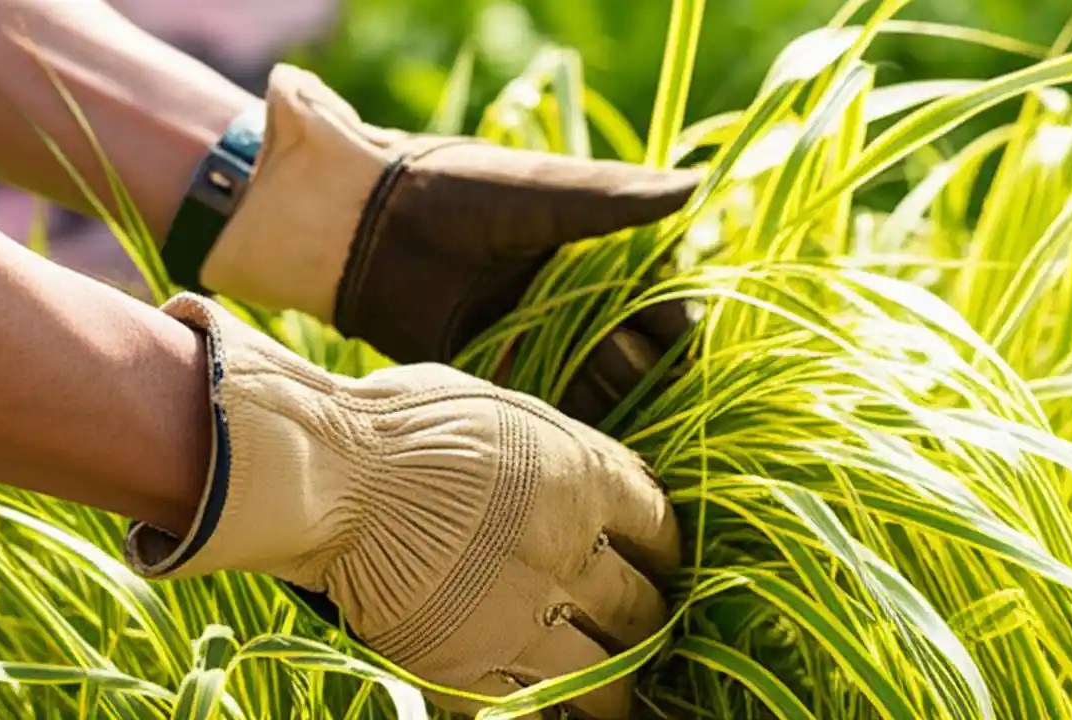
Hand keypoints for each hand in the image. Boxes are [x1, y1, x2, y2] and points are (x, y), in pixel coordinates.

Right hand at [128, 294, 681, 718]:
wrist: (330, 476)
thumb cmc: (400, 424)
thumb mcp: (496, 409)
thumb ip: (547, 448)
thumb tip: (568, 462)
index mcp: (585, 480)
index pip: (660, 527)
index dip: (663, 549)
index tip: (656, 559)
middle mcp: (573, 555)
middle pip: (644, 606)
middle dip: (647, 619)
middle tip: (640, 624)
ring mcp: (527, 618)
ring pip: (608, 677)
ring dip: (617, 684)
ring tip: (615, 690)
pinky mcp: (474, 670)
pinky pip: (536, 712)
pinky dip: (552, 713)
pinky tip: (554, 709)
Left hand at [190, 65, 698, 423]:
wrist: (371, 223)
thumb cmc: (464, 192)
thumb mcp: (548, 193)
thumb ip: (621, 201)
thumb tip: (700, 187)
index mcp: (601, 260)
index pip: (664, 304)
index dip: (676, 322)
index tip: (676, 331)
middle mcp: (581, 307)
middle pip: (643, 355)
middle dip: (646, 364)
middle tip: (623, 356)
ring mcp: (544, 344)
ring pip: (604, 388)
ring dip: (613, 397)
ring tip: (606, 393)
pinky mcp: (505, 375)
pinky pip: (552, 409)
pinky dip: (573, 424)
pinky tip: (584, 438)